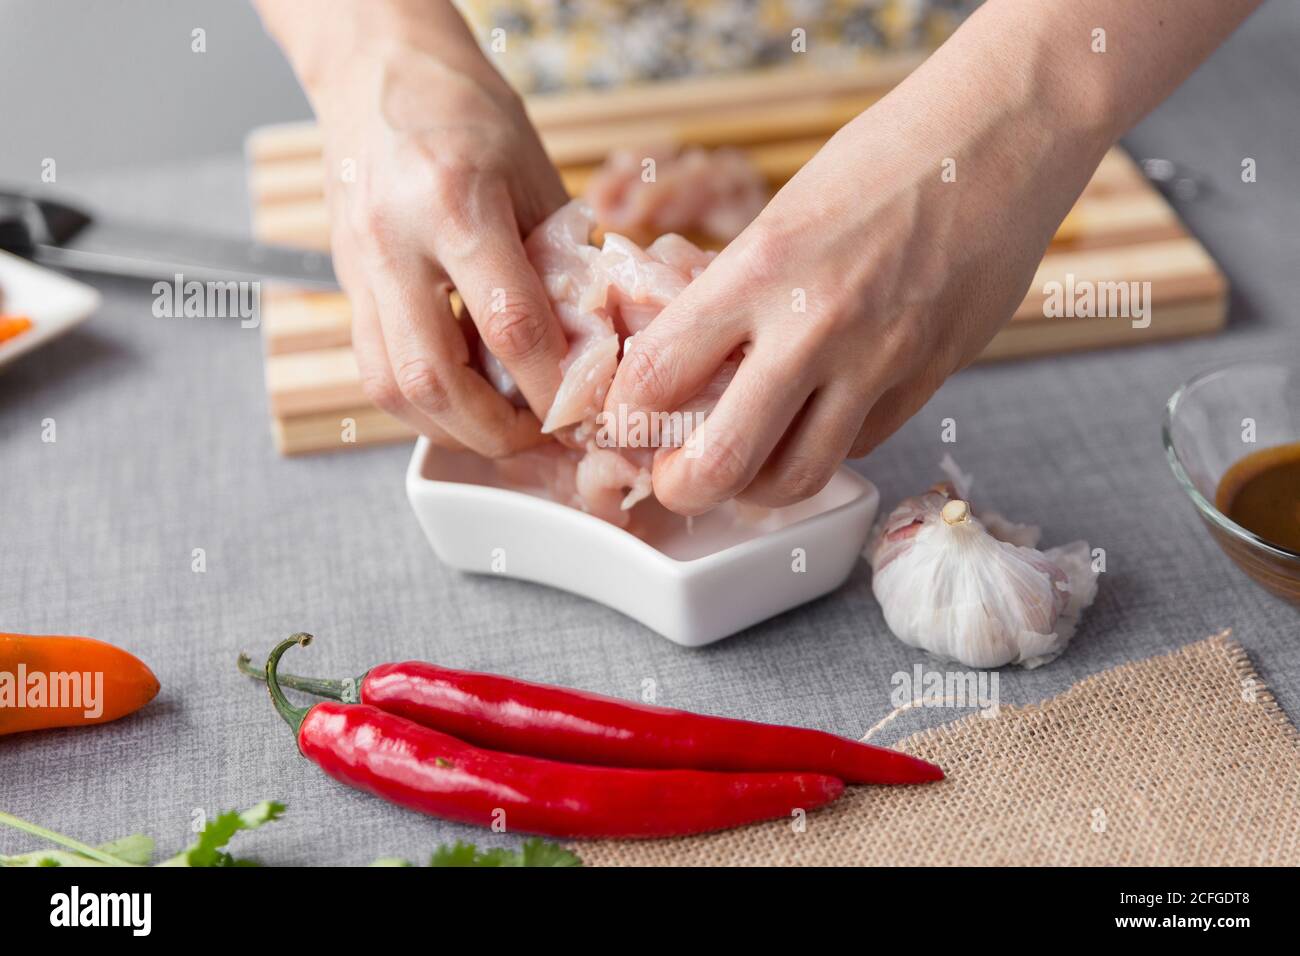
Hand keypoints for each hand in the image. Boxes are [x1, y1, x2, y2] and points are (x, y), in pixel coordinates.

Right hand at [305, 20, 568, 455]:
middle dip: (495, 430)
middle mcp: (394, 240)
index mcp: (455, 200)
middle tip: (540, 437)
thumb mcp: (536, 175)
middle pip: (434, 376)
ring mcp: (358, 265)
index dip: (553, 386)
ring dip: (451, 428)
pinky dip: (422, 402)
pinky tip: (461, 401)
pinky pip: (374, 368)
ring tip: (502, 430)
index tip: (586, 409)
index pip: (510, 325)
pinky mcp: (344, 283)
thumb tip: (595, 347)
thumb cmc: (467, 113)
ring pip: (391, 387)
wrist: (378, 70)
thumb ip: (562, 264)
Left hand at [603, 22, 1111, 514]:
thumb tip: (688, 358)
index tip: (626, 420)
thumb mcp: (782, 215)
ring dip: (757, 486)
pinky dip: (825, 445)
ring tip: (744, 466)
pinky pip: (860, 443)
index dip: (626, 414)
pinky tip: (815, 419)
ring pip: (799, 476)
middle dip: (681, 489)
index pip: (658, 373)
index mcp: (761, 267)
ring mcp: (879, 361)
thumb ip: (736, 293)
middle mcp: (816, 325)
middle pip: (723, 461)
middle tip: (675, 481)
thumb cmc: (883, 161)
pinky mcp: (928, 379)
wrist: (1001, 139)